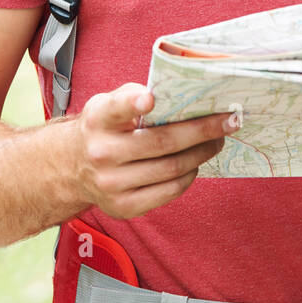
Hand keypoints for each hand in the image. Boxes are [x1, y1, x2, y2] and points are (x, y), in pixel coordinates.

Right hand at [72, 83, 235, 218]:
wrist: (72, 167)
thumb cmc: (103, 128)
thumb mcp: (108, 103)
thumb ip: (135, 96)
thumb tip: (181, 95)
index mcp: (99, 120)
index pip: (116, 109)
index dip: (133, 103)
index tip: (150, 98)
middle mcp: (101, 153)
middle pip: (163, 142)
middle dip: (203, 131)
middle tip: (228, 121)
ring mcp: (111, 184)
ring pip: (171, 168)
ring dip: (202, 153)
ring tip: (217, 141)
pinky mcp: (124, 207)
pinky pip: (169, 191)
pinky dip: (189, 175)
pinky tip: (195, 163)